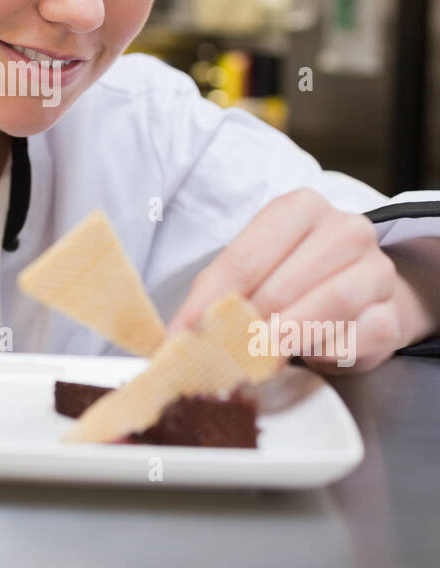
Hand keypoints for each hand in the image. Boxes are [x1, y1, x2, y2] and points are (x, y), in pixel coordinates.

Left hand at [168, 188, 431, 373]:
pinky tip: (305, 357)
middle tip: (218, 356)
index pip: (245, 258)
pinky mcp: (390, 315)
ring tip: (255, 359)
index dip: (209, 303)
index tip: (184, 338)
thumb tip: (178, 338)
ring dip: (284, 338)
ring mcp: (375, 270)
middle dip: (245, 326)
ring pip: (327, 306)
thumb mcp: (255, 271)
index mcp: (301, 208)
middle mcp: (345, 230)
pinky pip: (354, 338)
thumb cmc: (295, 278)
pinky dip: (322, 353)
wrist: (361, 292)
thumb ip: (219, 295)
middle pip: (283, 284)